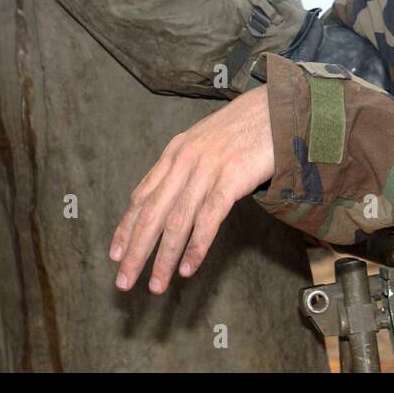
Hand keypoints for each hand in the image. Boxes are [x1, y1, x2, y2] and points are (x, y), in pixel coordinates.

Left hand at [109, 85, 274, 293]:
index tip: (115, 254)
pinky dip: (195, 246)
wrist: (278, 107)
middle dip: (135, 250)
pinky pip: (208, 218)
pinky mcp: (231, 177)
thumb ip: (187, 166)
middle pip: (152, 213)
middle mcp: (184, 160)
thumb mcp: (206, 141)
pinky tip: (187, 267)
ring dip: (163, 257)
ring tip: (156, 285)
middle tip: (123, 281)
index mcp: (175, 152)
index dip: (126, 227)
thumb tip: (174, 195)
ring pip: (176, 221)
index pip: (142, 196)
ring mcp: (207, 168)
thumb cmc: (246, 127)